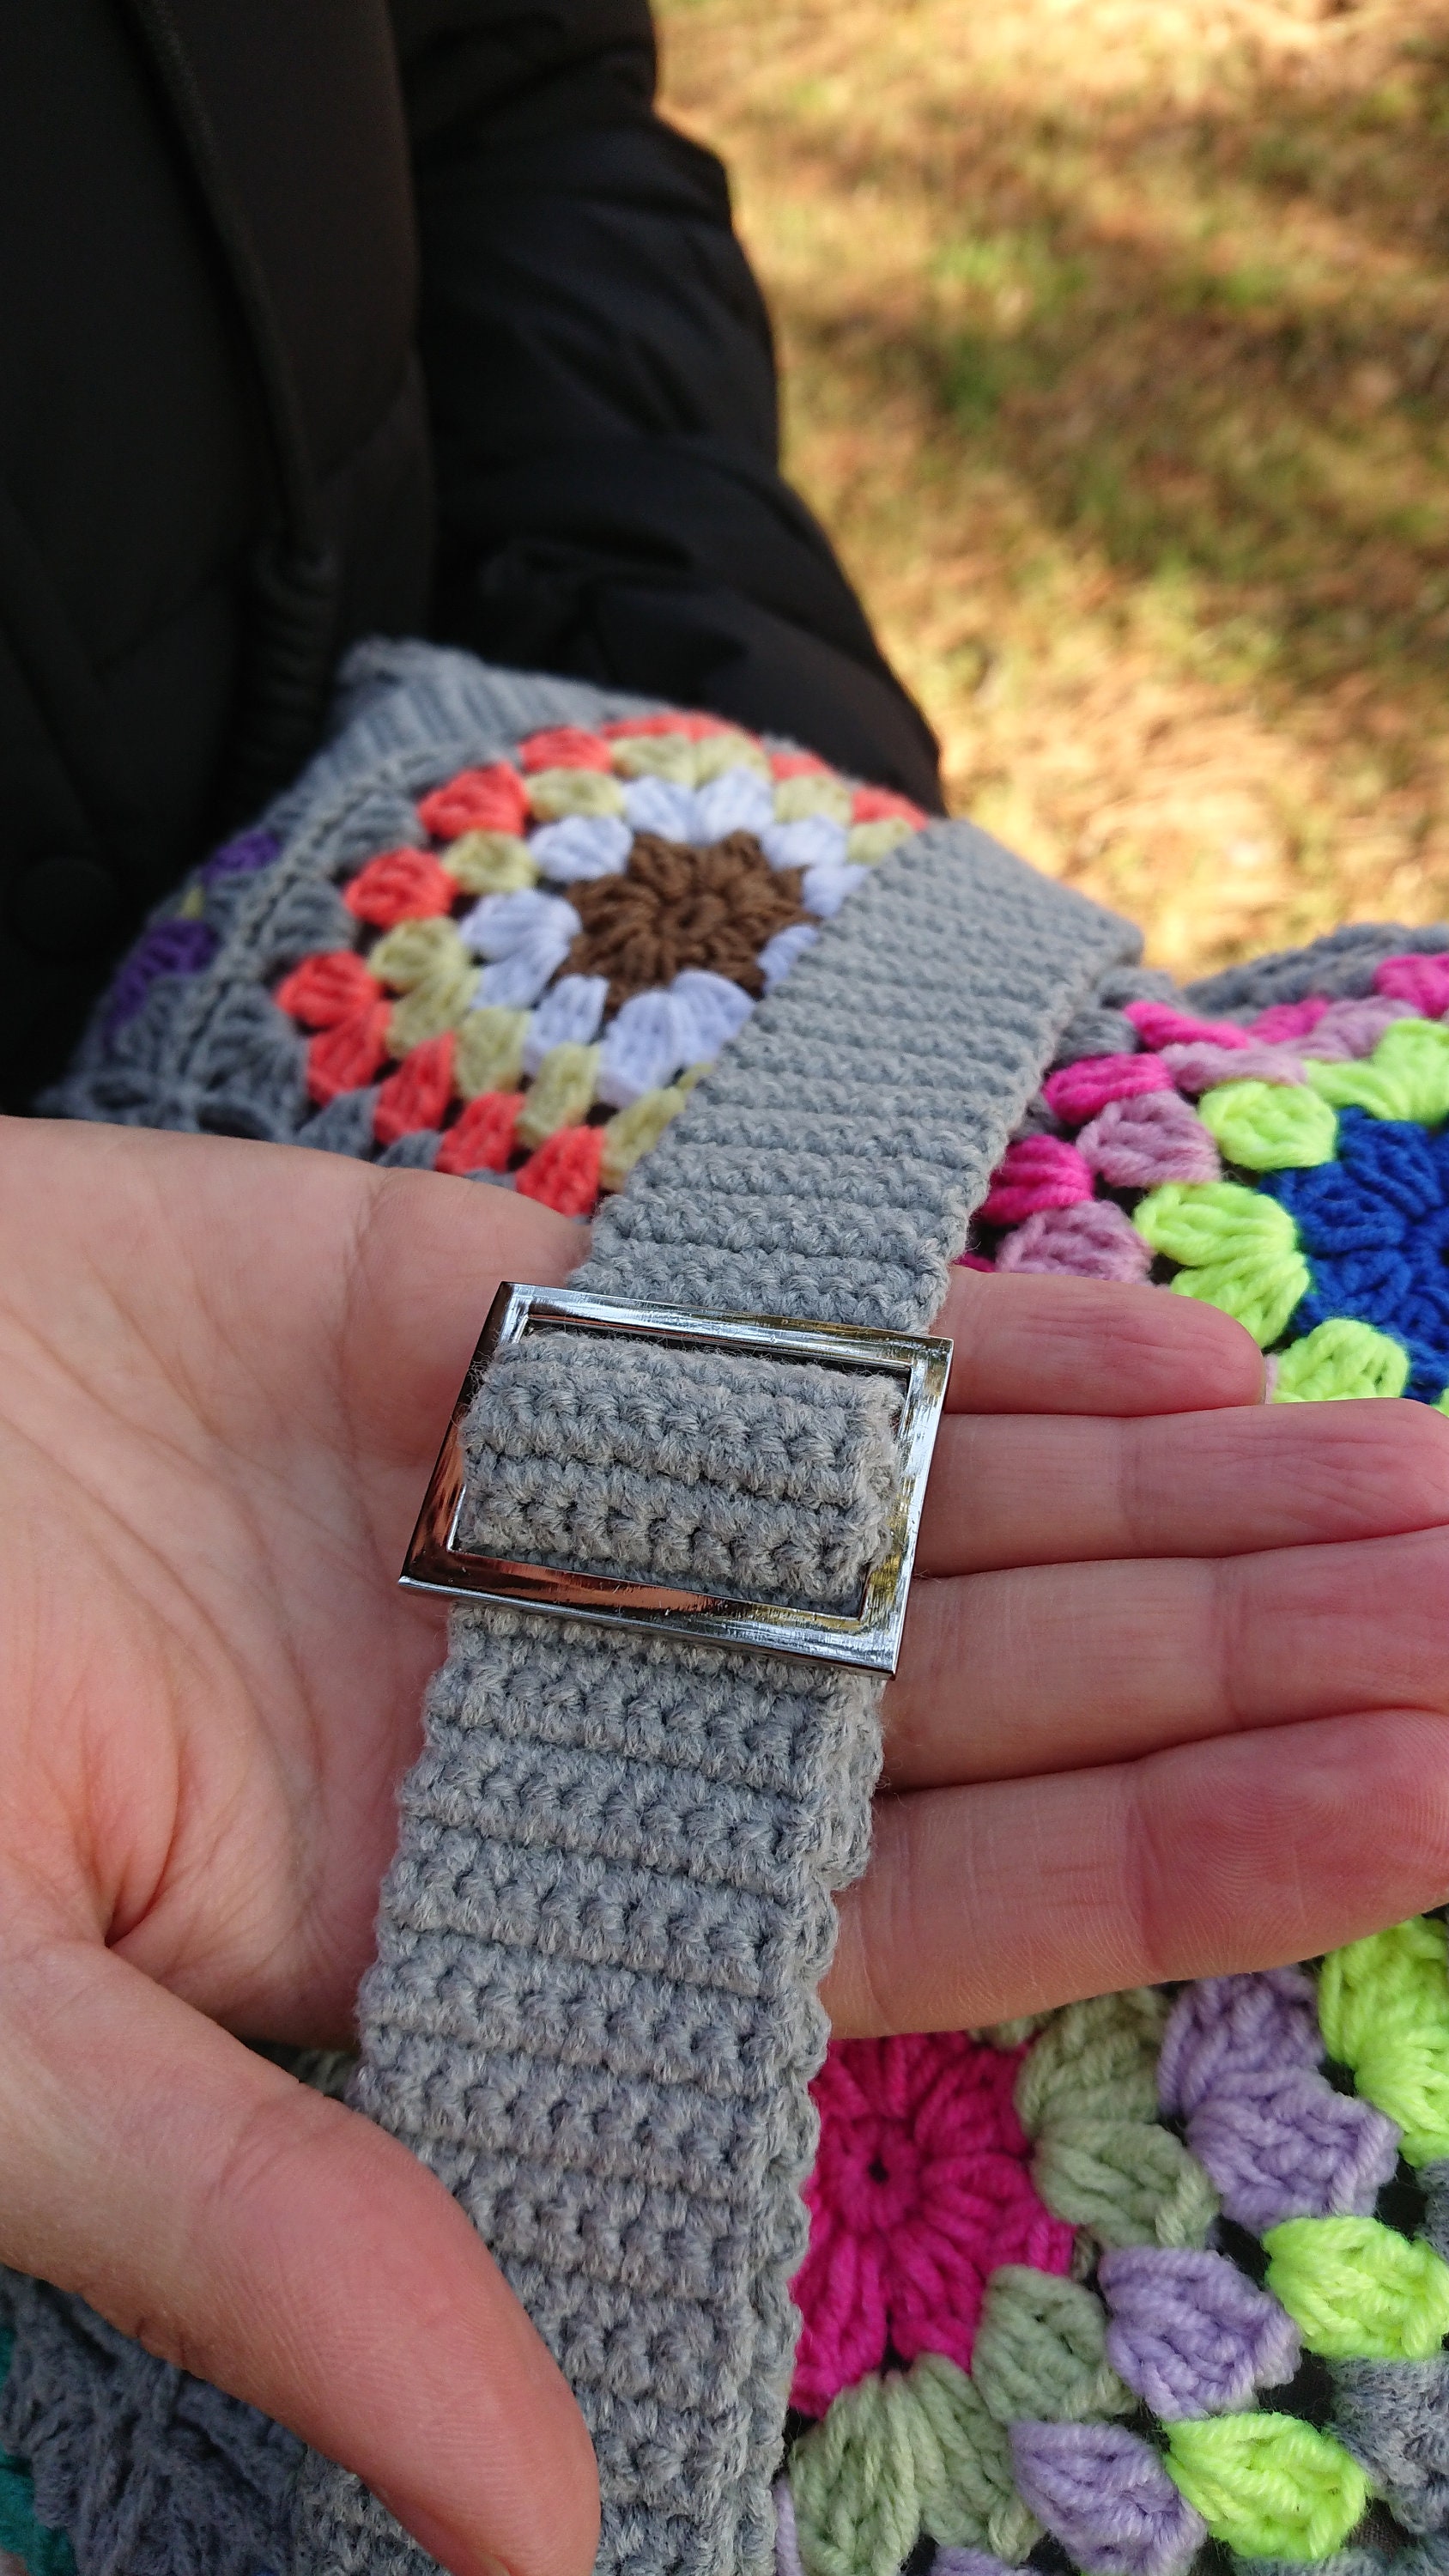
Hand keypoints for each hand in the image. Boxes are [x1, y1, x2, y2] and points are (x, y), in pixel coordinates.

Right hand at [6, 1123, 1448, 2575]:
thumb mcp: (10, 2044)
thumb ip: (282, 2233)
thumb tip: (537, 2527)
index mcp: (515, 1912)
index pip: (932, 1901)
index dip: (1180, 1851)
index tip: (1426, 1804)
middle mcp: (581, 1711)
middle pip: (985, 1689)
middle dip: (1247, 1647)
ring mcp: (545, 1506)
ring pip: (925, 1498)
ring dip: (1169, 1483)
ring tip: (1420, 1470)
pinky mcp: (478, 1315)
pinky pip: (772, 1328)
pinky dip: (968, 1330)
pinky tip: (1173, 1344)